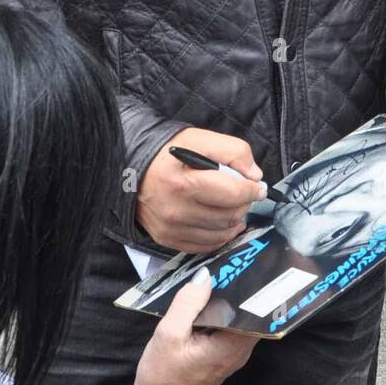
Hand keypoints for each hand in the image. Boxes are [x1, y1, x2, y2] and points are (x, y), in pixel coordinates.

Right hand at [130, 269, 254, 384]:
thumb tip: (206, 275)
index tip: (250, 259)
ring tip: (221, 267)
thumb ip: (188, 303)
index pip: (256, 310)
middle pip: (249, 311)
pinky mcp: (221, 352)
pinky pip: (227, 324)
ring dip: (228, 296)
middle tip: (233, 255)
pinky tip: (207, 293)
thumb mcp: (169, 335)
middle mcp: (239, 350)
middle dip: (242, 286)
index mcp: (232, 346)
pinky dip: (219, 309)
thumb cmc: (162, 376)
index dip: (254, 285)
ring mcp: (231, 352)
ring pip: (238, 316)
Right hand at [136, 127, 264, 253]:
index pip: (233, 193)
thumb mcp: (198, 138)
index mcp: (184, 182)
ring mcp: (171, 228)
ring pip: (221, 233)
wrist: (128, 169)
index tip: (257, 186)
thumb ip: (232, 150)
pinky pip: (205, 246)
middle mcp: (176, 210)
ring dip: (234, 220)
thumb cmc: (166, 153)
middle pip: (229, 215)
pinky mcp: (167, 239)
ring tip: (232, 207)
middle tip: (242, 193)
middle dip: (243, 204)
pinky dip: (219, 236)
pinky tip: (221, 223)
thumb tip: (255, 176)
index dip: (252, 190)